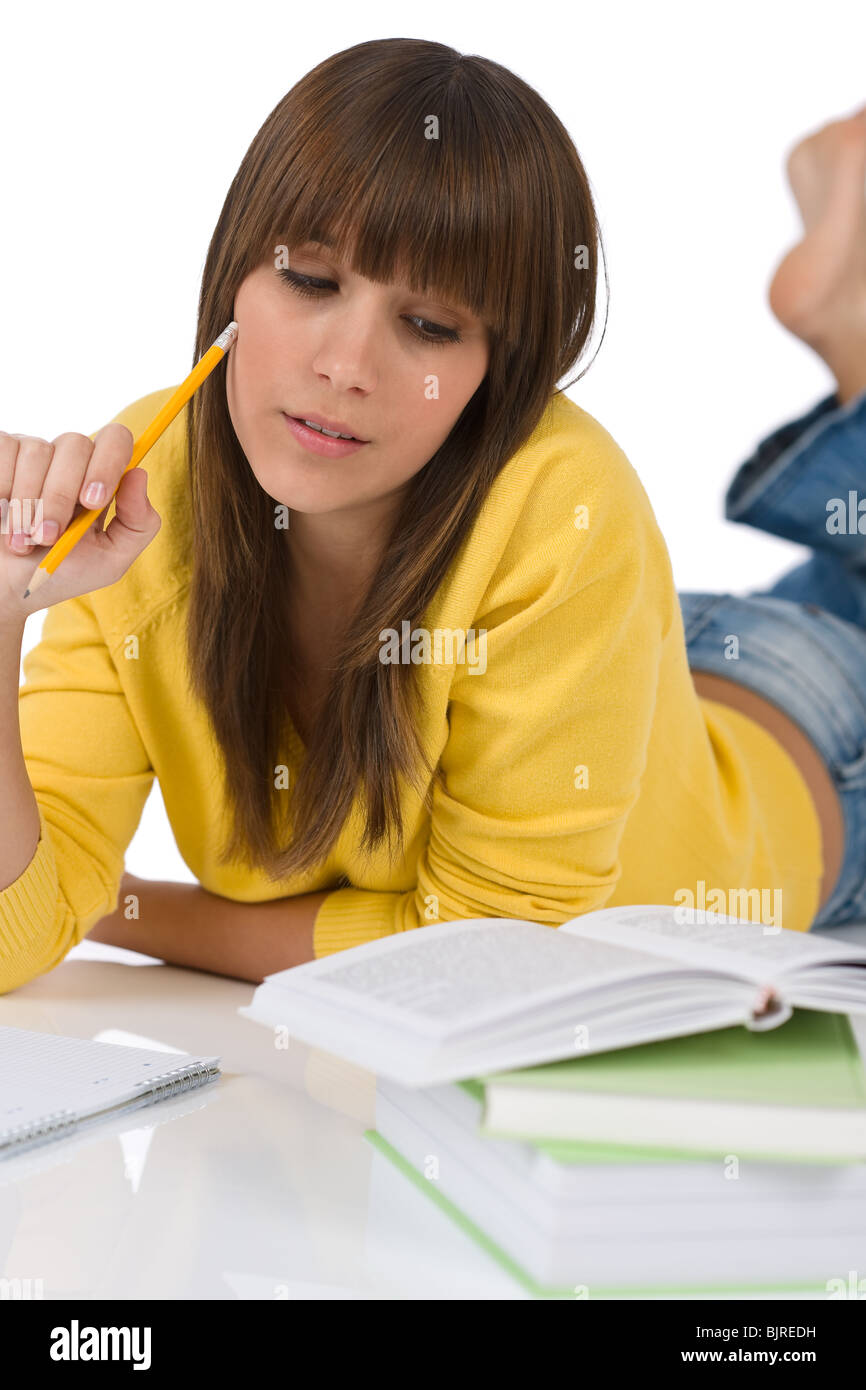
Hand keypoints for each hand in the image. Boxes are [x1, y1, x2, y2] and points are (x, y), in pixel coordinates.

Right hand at [0, 423, 160, 624]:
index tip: (92, 501)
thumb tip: (139, 474)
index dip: (107, 463)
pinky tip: (1, 517)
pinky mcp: (0, 452)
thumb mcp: (110, 559)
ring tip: (22, 542)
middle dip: (61, 496)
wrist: (10, 588)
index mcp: (99, 476)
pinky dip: (3, 491)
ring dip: (29, 504)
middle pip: (76, 444)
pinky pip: (5, 451)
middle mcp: (67, 458)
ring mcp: (31, 452)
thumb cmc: (62, 572)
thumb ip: (139, 524)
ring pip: (37, 451)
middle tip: (49, 536)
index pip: (116, 440)